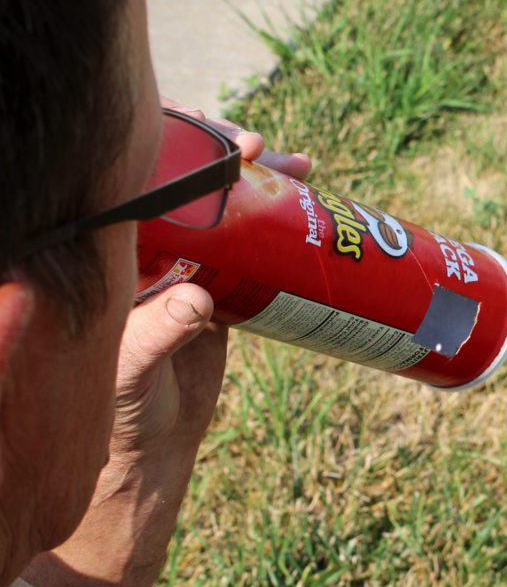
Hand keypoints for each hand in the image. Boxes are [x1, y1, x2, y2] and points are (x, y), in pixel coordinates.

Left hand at [109, 99, 311, 463]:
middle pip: (190, 181)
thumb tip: (195, 299)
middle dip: (227, 155)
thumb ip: (158, 330)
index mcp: (120, 253)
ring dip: (262, 181)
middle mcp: (154, 249)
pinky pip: (253, 244)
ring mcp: (191, 264)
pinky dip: (279, 223)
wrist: (157, 441)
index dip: (177, 148)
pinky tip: (306, 200)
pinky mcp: (222, 286)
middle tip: (263, 150)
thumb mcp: (134, 366)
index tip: (216, 145)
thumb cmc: (127, 404)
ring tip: (300, 167)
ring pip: (226, 206)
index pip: (144, 180)